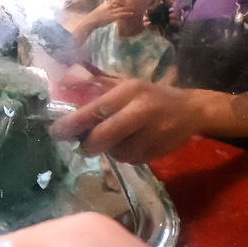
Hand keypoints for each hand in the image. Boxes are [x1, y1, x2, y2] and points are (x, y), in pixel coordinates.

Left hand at [50, 78, 198, 162]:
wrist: (191, 111)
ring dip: (111, 150)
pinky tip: (134, 144)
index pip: (97, 108)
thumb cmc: (151, 96)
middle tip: (84, 146)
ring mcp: (154, 133)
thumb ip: (100, 93)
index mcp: (131, 91)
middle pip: (107, 135)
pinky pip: (132, 160)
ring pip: (119, 152)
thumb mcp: (127, 86)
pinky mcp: (160, 151)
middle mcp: (142, 110)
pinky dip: (126, 156)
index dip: (74, 123)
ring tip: (119, 139)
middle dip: (90, 144)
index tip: (56, 132)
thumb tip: (66, 100)